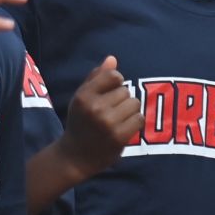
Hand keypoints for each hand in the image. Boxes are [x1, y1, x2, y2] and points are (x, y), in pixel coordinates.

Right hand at [61, 56, 141, 173]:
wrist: (75, 156)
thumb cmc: (80, 122)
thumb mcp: (82, 97)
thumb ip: (96, 77)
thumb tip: (112, 59)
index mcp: (84, 95)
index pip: (114, 76)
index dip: (116, 83)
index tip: (111, 93)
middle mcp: (95, 108)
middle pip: (126, 91)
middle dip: (122, 99)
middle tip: (111, 111)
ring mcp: (108, 123)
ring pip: (135, 104)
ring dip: (130, 111)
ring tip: (118, 119)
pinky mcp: (119, 137)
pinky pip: (139, 119)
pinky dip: (135, 122)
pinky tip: (124, 128)